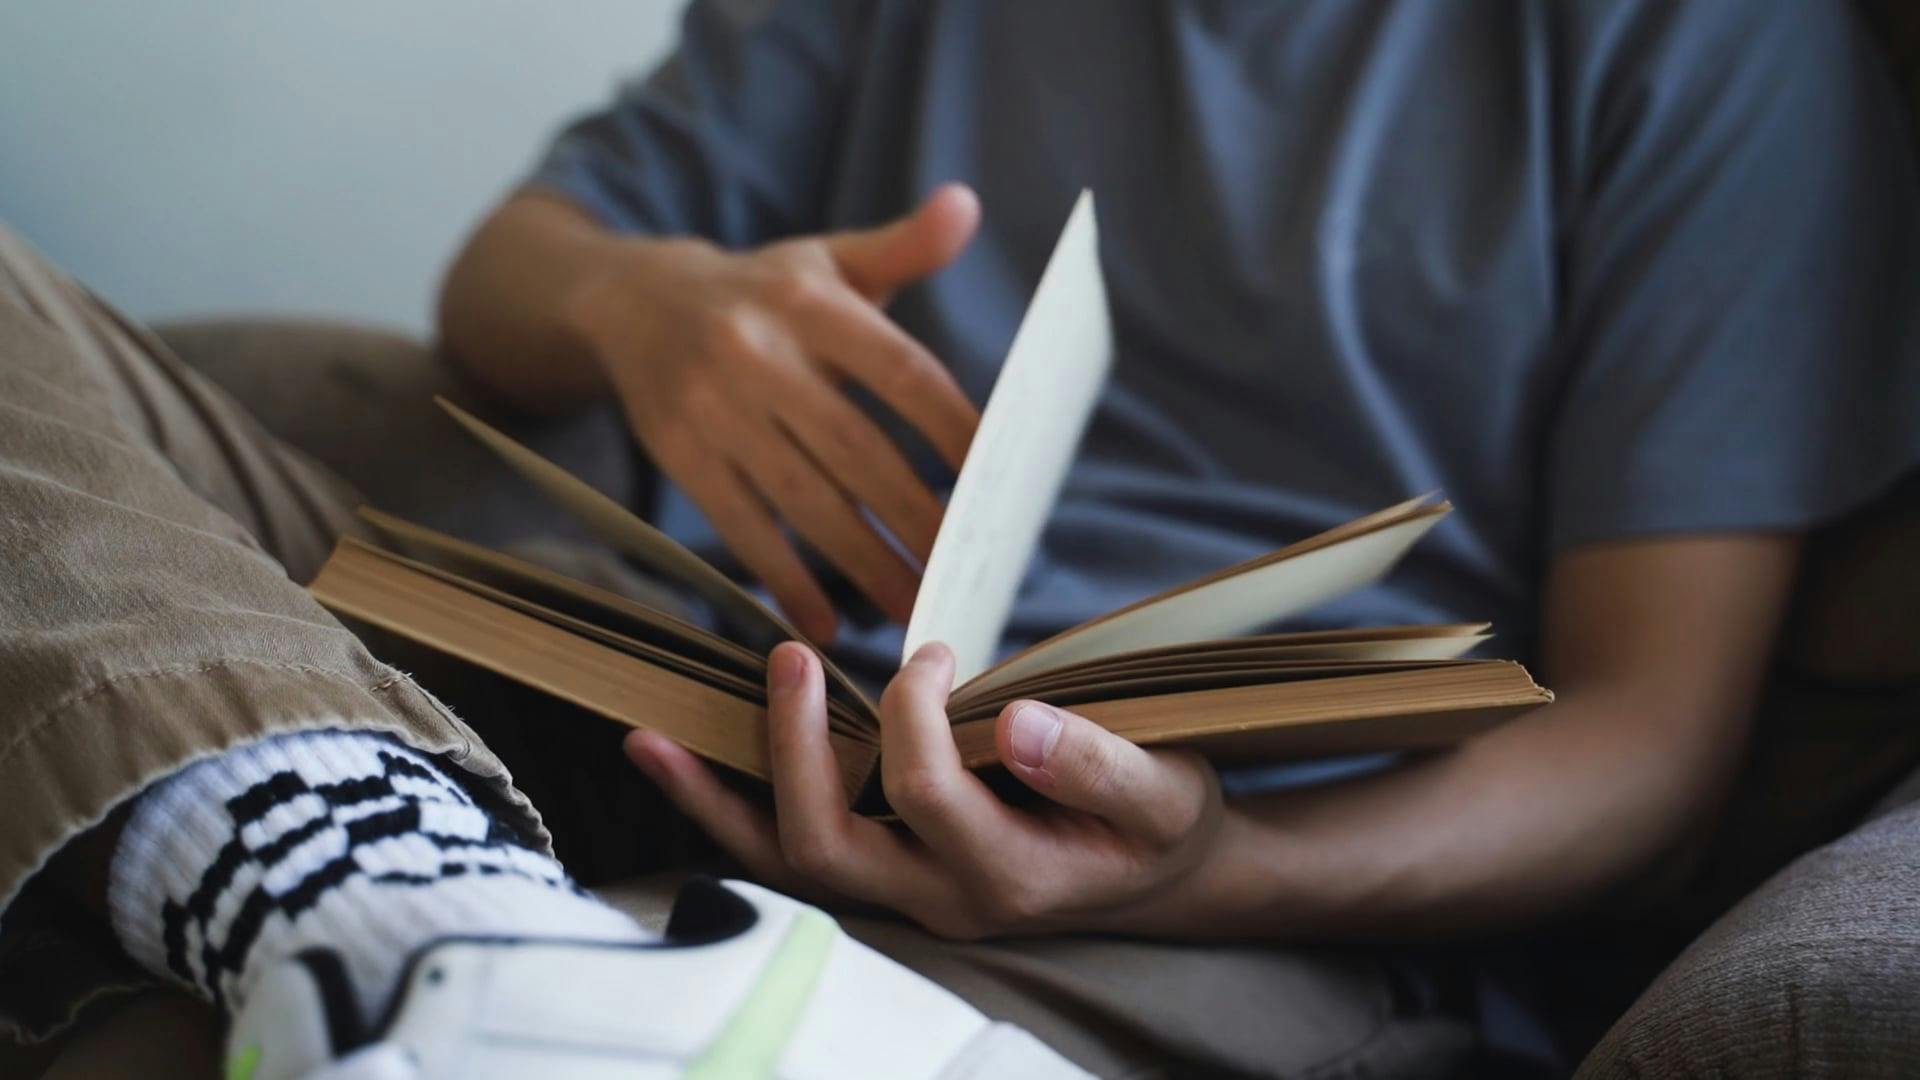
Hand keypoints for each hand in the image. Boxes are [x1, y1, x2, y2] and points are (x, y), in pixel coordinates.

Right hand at [566, 186, 983, 642]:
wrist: (631, 299)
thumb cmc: (761, 289)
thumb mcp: (826, 259)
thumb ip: (903, 246)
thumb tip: (965, 205)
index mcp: (809, 303)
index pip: (901, 372)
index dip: (952, 427)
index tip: (997, 481)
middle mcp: (759, 354)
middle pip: (856, 450)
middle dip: (917, 517)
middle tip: (970, 571)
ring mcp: (715, 409)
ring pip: (804, 500)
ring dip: (864, 561)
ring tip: (916, 609)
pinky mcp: (680, 456)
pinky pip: (742, 527)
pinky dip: (786, 579)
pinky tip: (827, 622)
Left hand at [626, 642, 1235, 939]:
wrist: (1157, 876)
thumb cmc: (1159, 825)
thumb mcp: (1165, 792)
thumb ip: (1098, 763)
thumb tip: (1018, 721)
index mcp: (1008, 877)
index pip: (927, 792)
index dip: (916, 710)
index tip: (934, 651)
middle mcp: (941, 903)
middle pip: (827, 845)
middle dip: (793, 748)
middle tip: (790, 656)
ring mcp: (904, 897)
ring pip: (786, 865)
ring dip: (715, 801)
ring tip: (649, 738)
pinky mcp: (884, 873)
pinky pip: (789, 853)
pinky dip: (727, 810)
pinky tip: (679, 761)